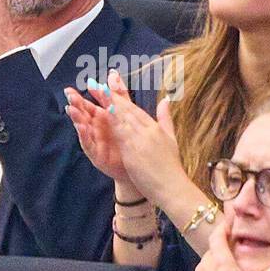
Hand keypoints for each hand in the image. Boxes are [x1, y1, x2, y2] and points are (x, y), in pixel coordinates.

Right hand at [65, 86, 130, 182]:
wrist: (136, 167)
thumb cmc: (128, 141)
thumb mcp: (124, 114)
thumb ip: (119, 95)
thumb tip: (113, 74)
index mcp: (103, 118)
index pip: (92, 103)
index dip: (86, 95)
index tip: (80, 85)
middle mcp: (96, 128)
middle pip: (84, 113)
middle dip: (76, 103)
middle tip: (69, 94)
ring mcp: (95, 140)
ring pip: (83, 127)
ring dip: (77, 118)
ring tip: (72, 109)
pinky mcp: (96, 154)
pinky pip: (88, 143)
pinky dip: (84, 135)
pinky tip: (82, 127)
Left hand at [86, 70, 183, 199]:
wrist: (173, 187)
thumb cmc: (171, 167)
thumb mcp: (171, 138)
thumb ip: (165, 118)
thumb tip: (166, 100)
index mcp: (154, 128)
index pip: (134, 109)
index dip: (120, 97)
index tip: (108, 85)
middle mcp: (147, 130)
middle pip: (126, 110)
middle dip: (111, 96)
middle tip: (97, 83)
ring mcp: (141, 140)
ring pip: (123, 118)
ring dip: (109, 104)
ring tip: (97, 91)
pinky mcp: (135, 152)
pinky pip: (122, 134)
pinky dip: (113, 122)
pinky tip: (104, 113)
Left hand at [185, 220, 269, 270]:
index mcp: (219, 260)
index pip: (218, 234)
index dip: (225, 225)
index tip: (233, 220)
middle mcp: (205, 265)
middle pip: (214, 248)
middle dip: (225, 243)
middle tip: (238, 242)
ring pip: (208, 262)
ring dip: (218, 260)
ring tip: (232, 263)